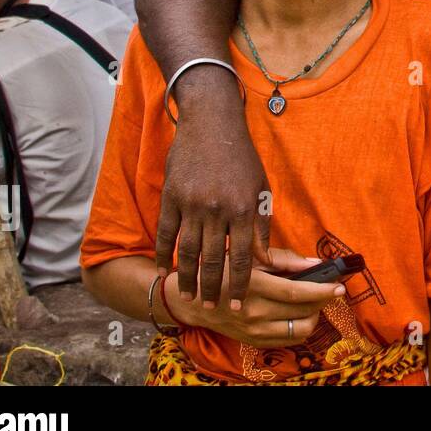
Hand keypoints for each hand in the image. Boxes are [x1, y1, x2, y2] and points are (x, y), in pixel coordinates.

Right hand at [155, 68, 271, 310]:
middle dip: (213, 288)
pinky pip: (166, 232)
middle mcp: (218, 208)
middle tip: (211, 308)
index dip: (242, 283)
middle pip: (214, 259)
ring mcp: (191, 203)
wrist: (211, 123)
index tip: (240, 304)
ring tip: (189, 297)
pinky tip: (163, 272)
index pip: (244, 256)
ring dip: (188, 278)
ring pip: (187, 251)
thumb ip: (262, 225)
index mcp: (244, 207)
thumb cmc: (241, 157)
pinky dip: (164, 254)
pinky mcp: (171, 196)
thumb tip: (266, 260)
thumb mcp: (261, 187)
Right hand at [165, 249, 344, 347]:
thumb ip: (285, 260)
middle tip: (331, 290)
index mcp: (253, 285)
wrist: (191, 299)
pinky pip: (288, 340)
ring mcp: (253, 330)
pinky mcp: (252, 341)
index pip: (296, 292)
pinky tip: (300, 313)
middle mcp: (253, 312)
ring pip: (299, 330)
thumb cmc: (223, 269)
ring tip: (314, 302)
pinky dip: (300, 328)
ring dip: (314, 316)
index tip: (340, 286)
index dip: (322, 290)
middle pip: (302, 312)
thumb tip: (316, 264)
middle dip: (324, 301)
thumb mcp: (250, 257)